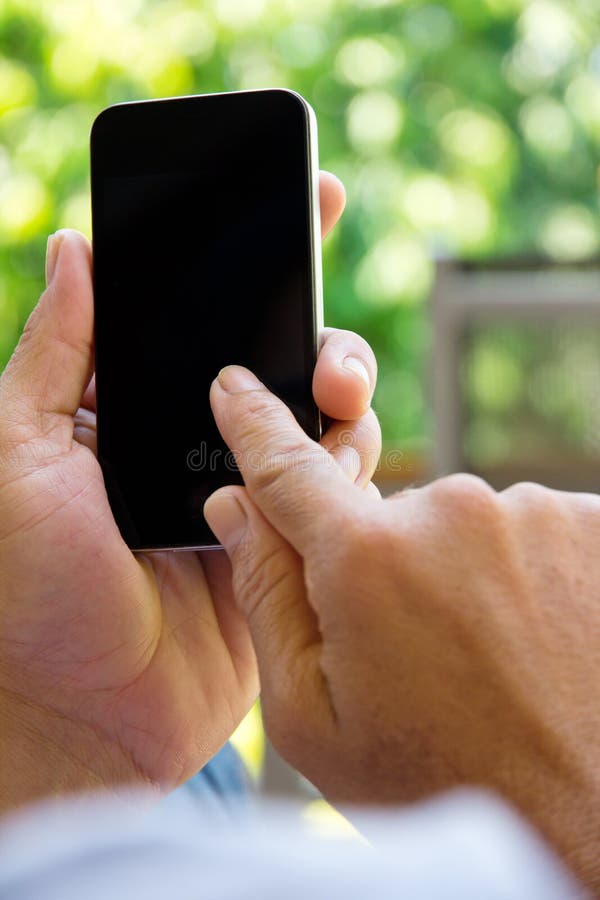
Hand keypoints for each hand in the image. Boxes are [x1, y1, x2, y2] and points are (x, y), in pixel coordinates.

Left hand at [0, 172, 380, 809]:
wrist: (86, 712)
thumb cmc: (33, 591)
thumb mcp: (19, 454)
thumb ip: (52, 353)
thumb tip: (73, 247)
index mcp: (136, 406)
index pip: (204, 313)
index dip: (259, 255)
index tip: (310, 202)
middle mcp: (198, 439)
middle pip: (285, 359)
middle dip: (325, 337)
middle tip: (330, 358)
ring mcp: (250, 491)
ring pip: (324, 419)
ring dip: (345, 402)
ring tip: (336, 413)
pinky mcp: (288, 543)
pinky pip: (338, 491)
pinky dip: (349, 471)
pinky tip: (336, 479)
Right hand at [205, 366, 599, 891]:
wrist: (587, 813)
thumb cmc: (441, 777)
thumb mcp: (313, 715)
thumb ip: (265, 595)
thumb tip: (237, 507)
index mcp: (364, 559)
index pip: (286, 465)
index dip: (253, 422)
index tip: (236, 387)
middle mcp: (450, 512)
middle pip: (385, 516)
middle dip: (383, 567)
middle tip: (415, 650)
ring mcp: (530, 513)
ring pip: (460, 525)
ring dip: (461, 576)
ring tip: (485, 658)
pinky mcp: (591, 521)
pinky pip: (526, 531)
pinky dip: (522, 575)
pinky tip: (534, 639)